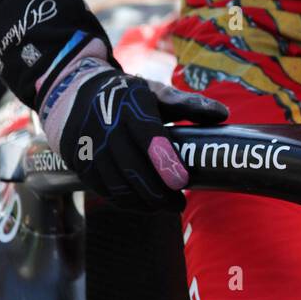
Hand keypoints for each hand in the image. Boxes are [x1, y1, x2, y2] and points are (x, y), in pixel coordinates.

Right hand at [38, 46, 227, 210]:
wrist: (77, 97)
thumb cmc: (128, 97)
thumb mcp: (155, 92)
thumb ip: (188, 104)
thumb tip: (223, 114)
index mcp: (131, 105)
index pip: (149, 135)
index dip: (165, 160)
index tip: (183, 181)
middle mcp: (107, 126)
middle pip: (133, 167)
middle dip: (158, 191)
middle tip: (180, 203)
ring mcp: (92, 147)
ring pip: (118, 184)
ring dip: (144, 202)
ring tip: (167, 207)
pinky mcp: (83, 164)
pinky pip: (106, 190)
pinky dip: (127, 202)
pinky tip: (145, 205)